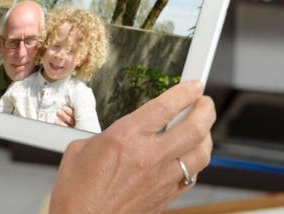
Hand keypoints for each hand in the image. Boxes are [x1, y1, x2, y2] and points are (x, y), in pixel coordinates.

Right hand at [49, 81, 214, 212]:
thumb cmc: (76, 192)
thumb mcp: (80, 149)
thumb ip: (105, 136)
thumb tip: (114, 134)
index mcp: (126, 137)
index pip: (166, 106)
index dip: (185, 92)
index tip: (193, 85)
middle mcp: (149, 156)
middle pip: (195, 128)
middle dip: (206, 109)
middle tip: (206, 102)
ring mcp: (161, 179)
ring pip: (201, 153)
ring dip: (207, 136)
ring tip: (204, 128)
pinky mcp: (165, 198)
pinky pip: (192, 176)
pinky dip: (196, 163)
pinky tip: (190, 158)